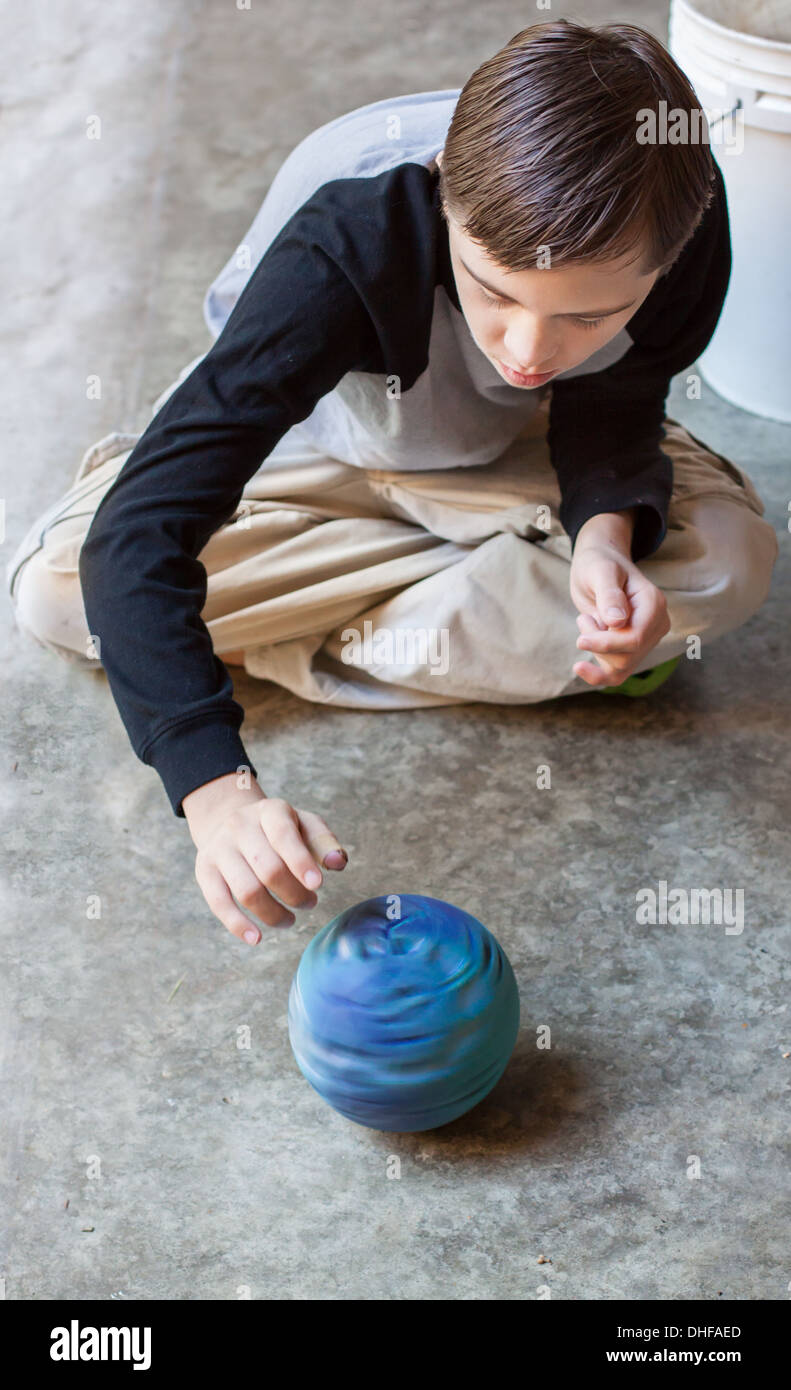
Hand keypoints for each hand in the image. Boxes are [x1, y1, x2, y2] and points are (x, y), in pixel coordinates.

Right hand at [183, 776, 347, 944]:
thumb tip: (338, 863)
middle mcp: (239, 826)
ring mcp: (219, 848)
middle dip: (294, 894)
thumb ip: (324, 842)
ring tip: (290, 920)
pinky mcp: (204, 870)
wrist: (229, 820)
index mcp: (269, 811)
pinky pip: (218, 902)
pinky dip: (237, 925)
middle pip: (268, 868)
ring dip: (273, 914)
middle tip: (310, 903)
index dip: (301, 862)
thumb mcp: (304, 825)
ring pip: (246, 890)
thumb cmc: (278, 830)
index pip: (284, 836)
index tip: (317, 885)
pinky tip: (256, 938)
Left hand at [569, 527, 669, 688]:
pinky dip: (597, 675)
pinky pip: (618, 673)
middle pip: (628, 656)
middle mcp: (655, 624)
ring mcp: (646, 639)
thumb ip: (609, 595)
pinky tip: (579, 667)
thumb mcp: (600, 572)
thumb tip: (618, 621)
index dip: (607, 644)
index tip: (580, 640)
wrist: (598, 566)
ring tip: (588, 621)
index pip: (636, 638)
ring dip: (596, 651)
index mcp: (653, 604)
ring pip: (621, 667)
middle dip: (599, 645)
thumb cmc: (599, 564)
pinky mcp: (631, 649)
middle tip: (585, 619)